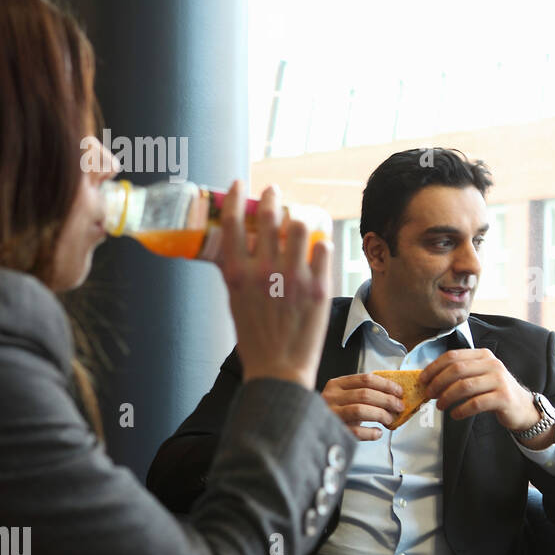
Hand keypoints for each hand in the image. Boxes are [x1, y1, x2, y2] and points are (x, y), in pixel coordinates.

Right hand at [217, 182, 331, 390]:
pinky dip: (320, 244)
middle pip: (269, 216)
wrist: (280, 369)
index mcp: (237, 273)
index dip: (235, 197)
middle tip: (274, 192)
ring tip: (299, 220)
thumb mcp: (235, 301)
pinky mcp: (319, 287)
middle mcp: (264, 270)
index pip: (231, 221)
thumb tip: (238, 247)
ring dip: (298, 218)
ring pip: (300, 226)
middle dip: (272, 197)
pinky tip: (318, 246)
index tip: (240, 184)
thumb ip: (238, 272)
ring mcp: (294, 277)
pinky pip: (323, 249)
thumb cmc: (255, 339)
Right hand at [321, 373, 406, 439]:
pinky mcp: (334, 431)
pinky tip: (378, 432)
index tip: (399, 391)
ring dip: (380, 414)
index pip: (366, 379)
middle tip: (399, 406)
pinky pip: (356, 432)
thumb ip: (363, 391)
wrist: (314, 427)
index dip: (386, 385)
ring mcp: (331, 414)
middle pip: (365, 394)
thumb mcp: (346, 396)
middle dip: (387, 400)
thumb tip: (394, 393)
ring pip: (360, 410)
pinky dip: (370, 433)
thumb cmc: (336, 411)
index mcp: (337, 384)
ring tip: (389, 419)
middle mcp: (332, 397)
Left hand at [419, 349, 539, 430]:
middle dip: (438, 383)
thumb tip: (429, 379)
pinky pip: (476, 403)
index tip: (422, 380)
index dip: (434, 368)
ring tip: (440, 406)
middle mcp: (492, 364)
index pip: (453, 356)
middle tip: (428, 395)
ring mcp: (499, 380)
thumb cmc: (494, 392)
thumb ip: (460, 373)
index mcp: (483, 355)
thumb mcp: (479, 376)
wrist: (521, 407)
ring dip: (447, 397)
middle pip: (456, 369)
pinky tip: (455, 415)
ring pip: (464, 386)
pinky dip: (461, 410)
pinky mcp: (503, 397)